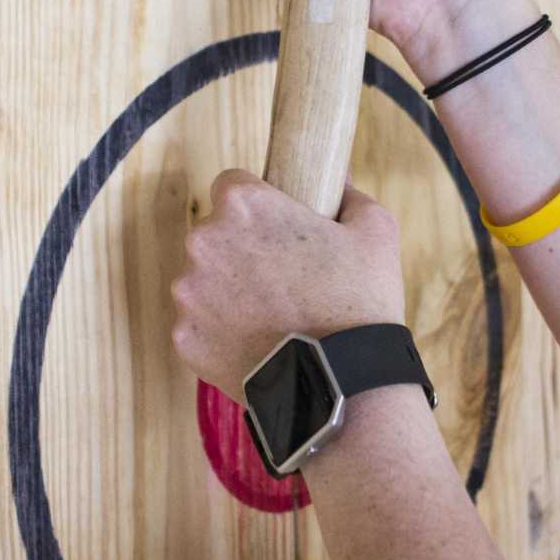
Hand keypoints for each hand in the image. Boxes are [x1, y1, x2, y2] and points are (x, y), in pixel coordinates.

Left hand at [170, 169, 406, 402]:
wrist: (342, 385)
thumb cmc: (360, 302)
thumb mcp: (375, 231)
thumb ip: (350, 193)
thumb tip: (340, 174)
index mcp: (244, 205)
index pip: (232, 184)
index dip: (257, 202)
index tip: (276, 224)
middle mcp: (204, 242)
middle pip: (215, 233)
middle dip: (242, 248)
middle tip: (283, 275)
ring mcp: (190, 294)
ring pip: (204, 281)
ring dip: (229, 291)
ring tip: (274, 315)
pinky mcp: (185, 339)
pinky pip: (201, 326)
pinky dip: (223, 332)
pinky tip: (260, 343)